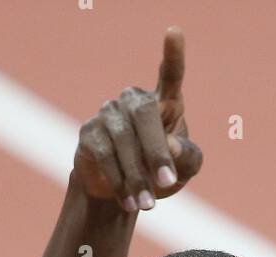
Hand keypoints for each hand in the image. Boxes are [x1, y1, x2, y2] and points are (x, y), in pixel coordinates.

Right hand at [73, 27, 201, 211]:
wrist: (124, 195)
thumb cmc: (160, 173)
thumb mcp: (184, 170)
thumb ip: (186, 157)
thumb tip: (169, 148)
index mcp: (165, 103)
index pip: (170, 75)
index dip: (172, 55)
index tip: (174, 32)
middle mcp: (134, 101)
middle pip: (145, 114)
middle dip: (156, 151)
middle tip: (167, 183)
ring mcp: (109, 114)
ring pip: (123, 140)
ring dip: (136, 175)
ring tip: (147, 204)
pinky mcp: (89, 133)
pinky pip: (104, 154)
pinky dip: (118, 180)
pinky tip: (128, 201)